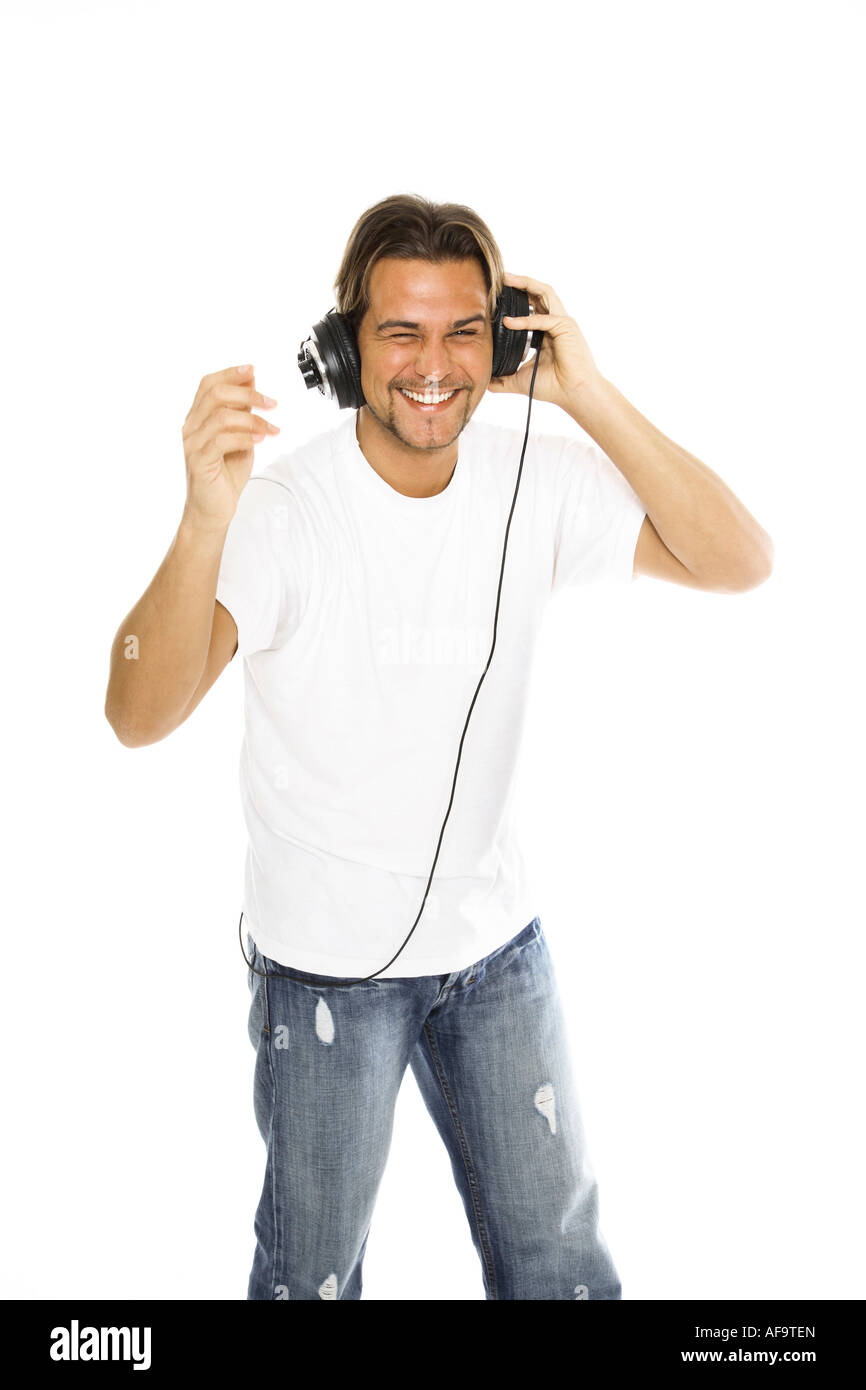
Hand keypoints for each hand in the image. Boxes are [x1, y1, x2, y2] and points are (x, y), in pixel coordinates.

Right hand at [181, 364, 279, 532]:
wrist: (212, 510)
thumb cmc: (224, 476)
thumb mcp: (239, 439)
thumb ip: (243, 414)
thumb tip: (253, 385)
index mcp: (197, 419)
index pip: (207, 385)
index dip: (230, 374)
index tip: (252, 370)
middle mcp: (190, 428)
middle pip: (215, 395)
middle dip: (248, 394)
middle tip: (271, 403)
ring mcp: (191, 444)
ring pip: (222, 417)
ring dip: (253, 419)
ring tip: (272, 428)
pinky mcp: (198, 461)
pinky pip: (222, 441)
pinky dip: (246, 437)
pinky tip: (261, 440)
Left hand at [487, 273, 602, 408]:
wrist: (574, 394)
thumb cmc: (554, 387)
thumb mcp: (520, 380)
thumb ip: (503, 378)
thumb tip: (485, 382)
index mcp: (546, 331)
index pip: (530, 306)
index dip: (514, 299)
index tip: (495, 295)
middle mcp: (555, 322)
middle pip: (537, 293)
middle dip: (518, 282)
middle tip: (498, 277)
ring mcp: (562, 322)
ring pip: (544, 293)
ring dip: (525, 284)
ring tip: (506, 280)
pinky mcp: (566, 327)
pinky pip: (543, 319)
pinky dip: (525, 320)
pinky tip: (509, 322)